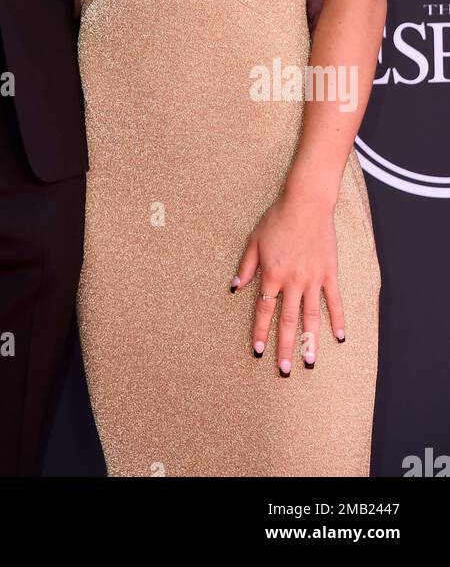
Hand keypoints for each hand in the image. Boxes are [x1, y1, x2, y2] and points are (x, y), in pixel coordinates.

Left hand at [231, 193, 344, 373]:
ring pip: (311, 317)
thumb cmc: (277, 219)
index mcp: (272, 274)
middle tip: (285, 370)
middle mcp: (292, 281)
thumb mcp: (254, 241)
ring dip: (310, 341)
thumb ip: (246, 266)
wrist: (306, 204)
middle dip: (284, 347)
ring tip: (310, 362)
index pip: (264, 311)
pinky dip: (337, 320)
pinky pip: (334, 301)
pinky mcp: (329, 273)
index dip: (261, 333)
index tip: (258, 352)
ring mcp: (313, 279)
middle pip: (287, 321)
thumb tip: (235, 288)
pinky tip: (339, 338)